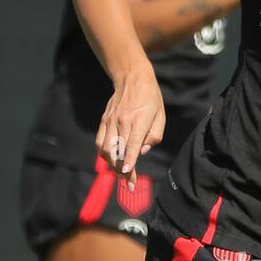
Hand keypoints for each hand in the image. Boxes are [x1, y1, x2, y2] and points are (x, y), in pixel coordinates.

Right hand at [96, 61, 164, 188]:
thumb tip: (142, 151)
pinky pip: (99, 142)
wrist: (132, 79)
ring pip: (106, 149)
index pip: (132, 144)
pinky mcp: (104, 121)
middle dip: (123, 170)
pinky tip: (110, 160)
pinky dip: (103, 154)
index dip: (129, 159)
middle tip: (129, 182)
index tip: (127, 171)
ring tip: (120, 173)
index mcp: (139, 121)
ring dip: (112, 165)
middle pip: (118, 151)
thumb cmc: (151, 99)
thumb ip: (154, 136)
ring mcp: (111, 121)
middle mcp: (123, 121)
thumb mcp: (160, 116)